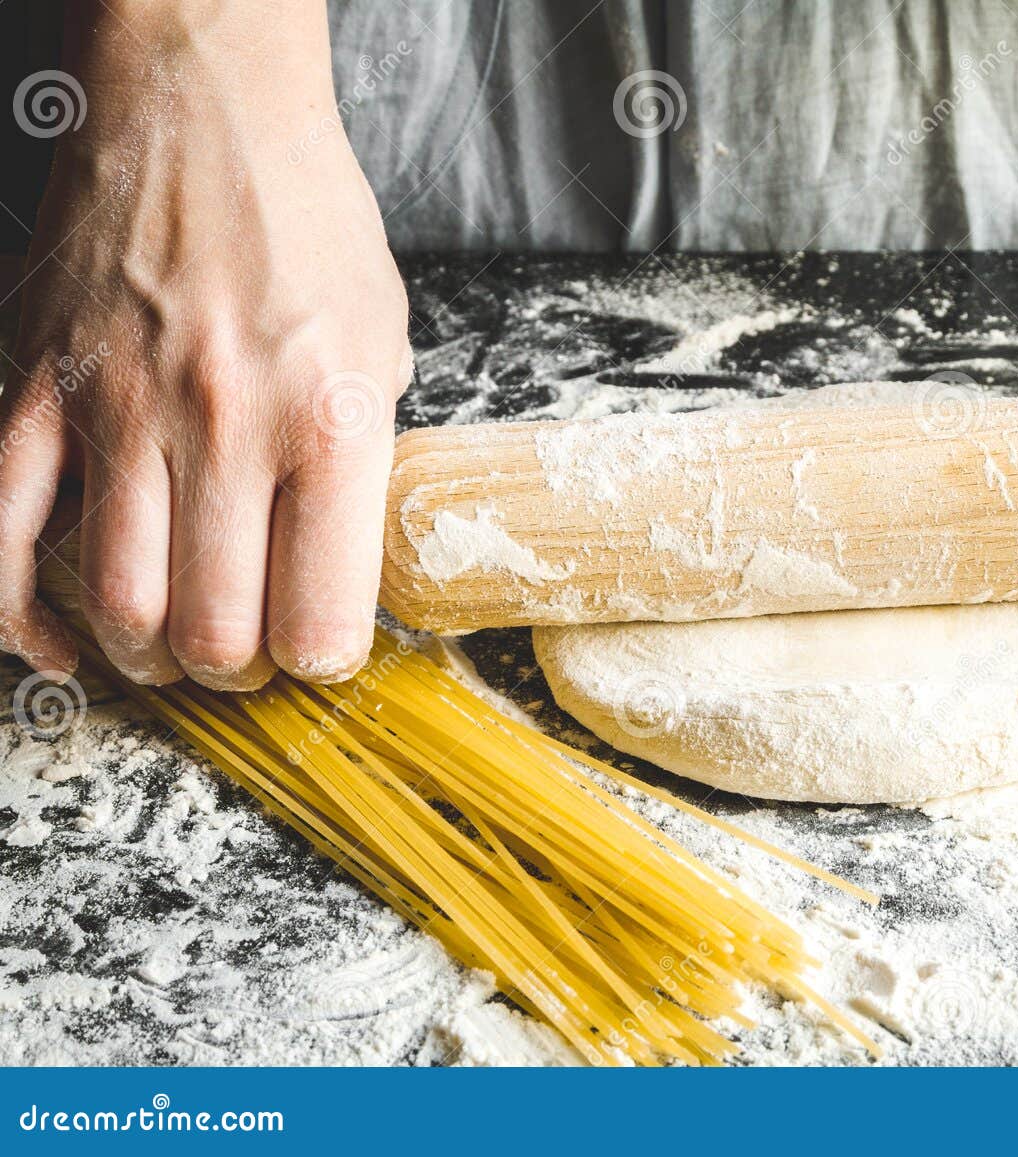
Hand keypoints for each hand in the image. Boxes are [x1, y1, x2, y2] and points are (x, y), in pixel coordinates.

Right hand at [1, 0, 409, 688]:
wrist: (204, 106)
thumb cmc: (309, 221)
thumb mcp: (385, 341)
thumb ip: (362, 456)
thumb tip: (342, 555)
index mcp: (329, 419)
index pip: (322, 614)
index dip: (320, 662)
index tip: (317, 654)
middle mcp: (224, 424)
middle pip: (216, 631)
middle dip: (236, 674)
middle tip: (246, 662)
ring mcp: (118, 408)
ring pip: (117, 602)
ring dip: (144, 657)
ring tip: (170, 654)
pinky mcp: (36, 386)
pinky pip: (1, 534)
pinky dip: (21, 615)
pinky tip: (56, 644)